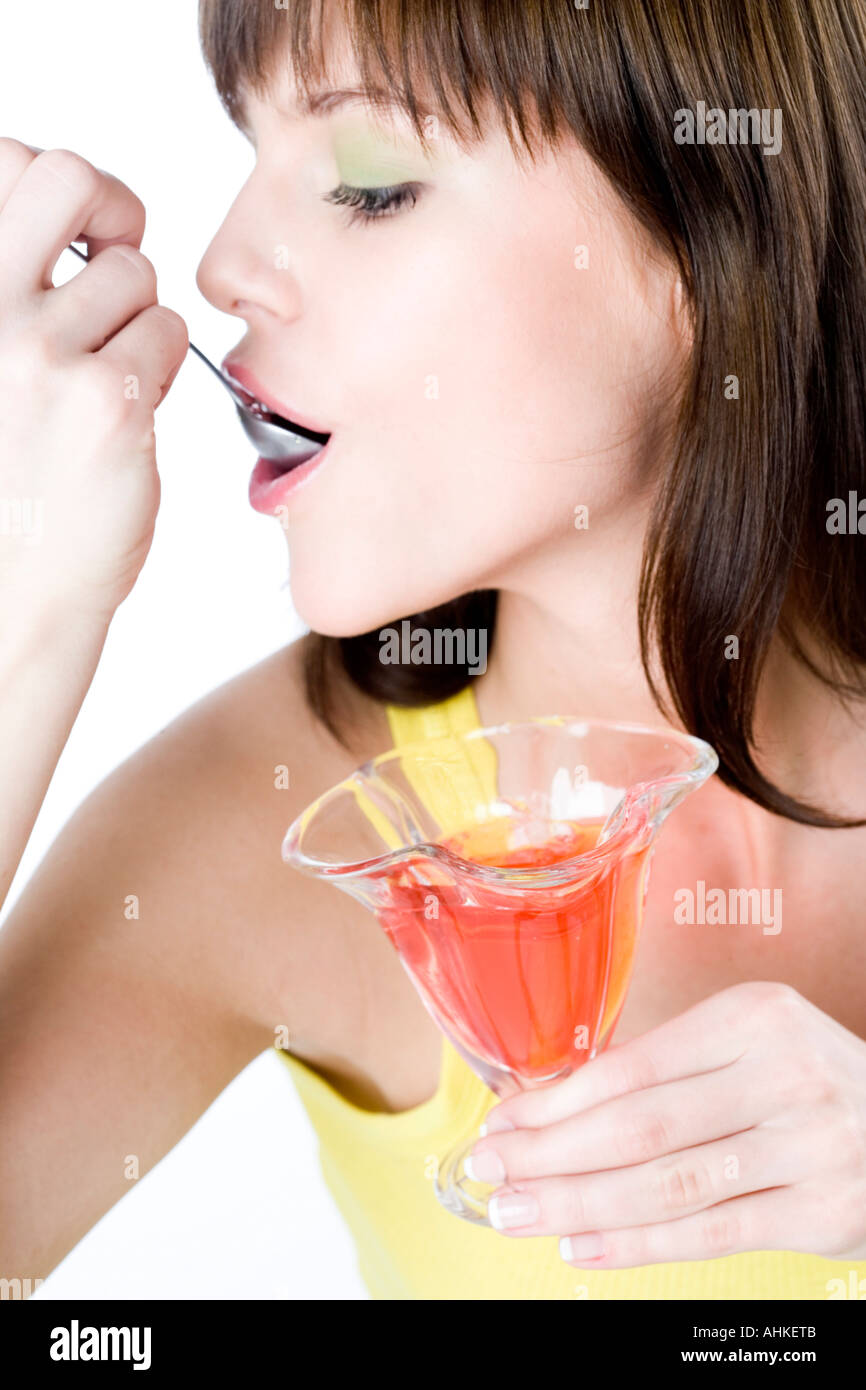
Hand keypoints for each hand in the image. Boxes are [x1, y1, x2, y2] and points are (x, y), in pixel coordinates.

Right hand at [0, 139, 187, 629]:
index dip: (52, 183)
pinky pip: (166, 335)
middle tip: (117, 257)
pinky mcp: (108, 401)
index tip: (74, 232)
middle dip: (112, 207)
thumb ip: (8, 296)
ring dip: (139, 318)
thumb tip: (69, 226)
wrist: (8, 589)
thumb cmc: (1, 482)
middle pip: (70, 178)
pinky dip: (160, 367)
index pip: (4, 163)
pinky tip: (128, 411)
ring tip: (111, 376)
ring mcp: (40, 352)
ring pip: (136, 275)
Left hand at [466, 982, 865, 1266]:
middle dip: (549, 1156)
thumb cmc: (808, 1081)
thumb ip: (670, 1065)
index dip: (554, 1104)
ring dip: (578, 1204)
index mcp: (754, 1017)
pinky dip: (636, 1244)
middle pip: (639, 1128)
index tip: (502, 1125)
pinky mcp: (823, 1213)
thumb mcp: (752, 1043)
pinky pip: (710, 1233)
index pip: (631, 1068)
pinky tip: (582, 1245)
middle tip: (491, 1174)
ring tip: (518, 1213)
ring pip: (666, 1185)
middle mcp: (784, 1075)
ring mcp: (808, 1147)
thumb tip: (558, 1098)